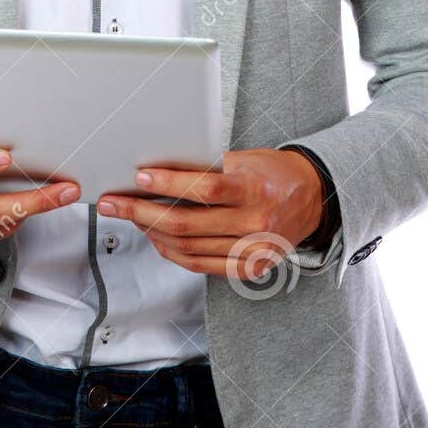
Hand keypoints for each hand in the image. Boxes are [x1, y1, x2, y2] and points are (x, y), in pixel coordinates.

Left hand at [95, 148, 325, 277]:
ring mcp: (252, 250)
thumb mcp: (245, 159)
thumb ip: (209, 168)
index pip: (205, 189)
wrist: (312, 199)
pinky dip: (173, 253)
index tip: (139, 178)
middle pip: (187, 224)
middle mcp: (254, 223)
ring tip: (130, 218)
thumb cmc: (273, 173)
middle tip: (115, 203)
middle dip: (142, 213)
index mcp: (254, 189)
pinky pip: (201, 265)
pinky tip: (156, 238)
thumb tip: (158, 170)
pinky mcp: (250, 268)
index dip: (168, 184)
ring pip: (188, 248)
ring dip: (152, 233)